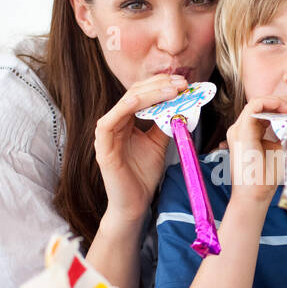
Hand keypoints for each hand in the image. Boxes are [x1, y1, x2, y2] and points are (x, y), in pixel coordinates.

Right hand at [94, 73, 188, 224]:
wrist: (134, 204)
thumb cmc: (144, 175)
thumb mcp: (160, 144)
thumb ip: (166, 124)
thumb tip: (182, 104)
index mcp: (126, 120)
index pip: (141, 93)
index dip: (161, 85)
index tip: (184, 83)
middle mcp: (114, 122)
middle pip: (134, 93)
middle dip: (160, 85)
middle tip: (182, 84)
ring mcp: (106, 133)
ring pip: (125, 102)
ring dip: (151, 93)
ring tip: (173, 91)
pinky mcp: (102, 146)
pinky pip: (110, 121)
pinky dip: (128, 107)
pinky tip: (146, 102)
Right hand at [225, 97, 286, 207]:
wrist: (255, 195)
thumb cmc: (267, 177)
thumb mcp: (281, 151)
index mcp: (249, 134)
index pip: (264, 112)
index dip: (282, 107)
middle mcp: (241, 129)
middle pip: (261, 105)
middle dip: (283, 102)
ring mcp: (239, 129)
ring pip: (258, 103)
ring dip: (278, 101)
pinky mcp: (241, 131)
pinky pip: (255, 106)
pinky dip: (270, 102)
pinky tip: (284, 107)